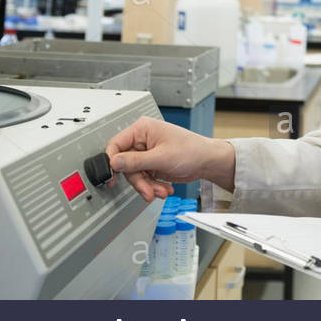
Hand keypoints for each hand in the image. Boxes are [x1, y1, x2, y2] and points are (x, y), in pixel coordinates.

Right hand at [105, 117, 235, 202]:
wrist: (207, 162)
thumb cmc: (192, 150)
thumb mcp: (161, 157)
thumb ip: (136, 161)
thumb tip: (114, 162)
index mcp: (142, 129)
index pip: (116, 144)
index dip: (112, 162)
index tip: (112, 177)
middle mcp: (142, 140)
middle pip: (125, 164)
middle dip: (138, 180)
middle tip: (147, 190)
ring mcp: (147, 154)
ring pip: (134, 175)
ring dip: (147, 186)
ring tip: (160, 191)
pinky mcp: (152, 165)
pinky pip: (143, 179)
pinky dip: (152, 186)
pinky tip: (163, 188)